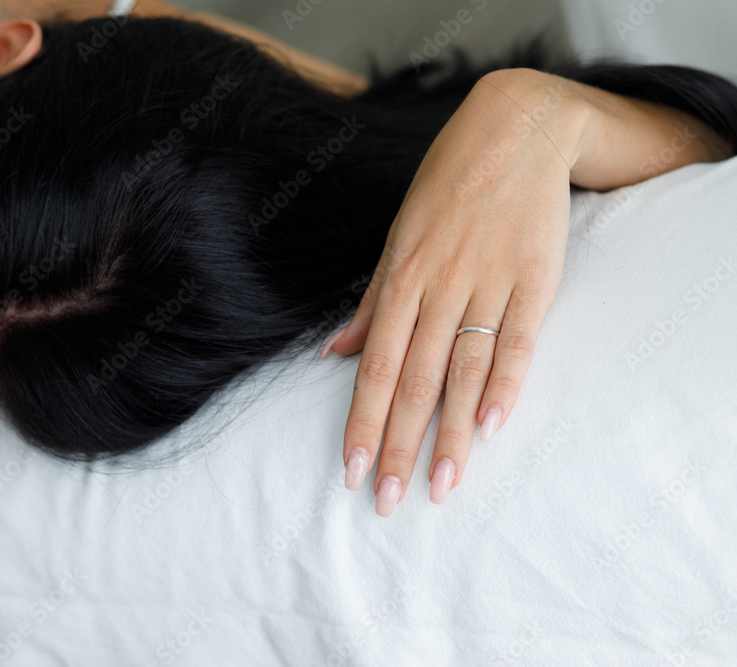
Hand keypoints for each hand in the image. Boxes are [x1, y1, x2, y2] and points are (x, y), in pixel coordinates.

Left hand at [323, 69, 587, 515]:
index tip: (352, 470)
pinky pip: (517, 339)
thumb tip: (333, 353)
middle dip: (400, 445)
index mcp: (401, 279)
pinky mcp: (533, 279)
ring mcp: (487, 284)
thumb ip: (371, 303)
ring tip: (441, 486)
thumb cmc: (446, 188)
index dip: (363, 421)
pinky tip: (492, 426)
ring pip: (463, 370)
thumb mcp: (397, 239)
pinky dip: (505, 382)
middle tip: (389, 500)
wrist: (513, 130)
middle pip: (415, 380)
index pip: (375, 366)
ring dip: (451, 433)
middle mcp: (439, 287)